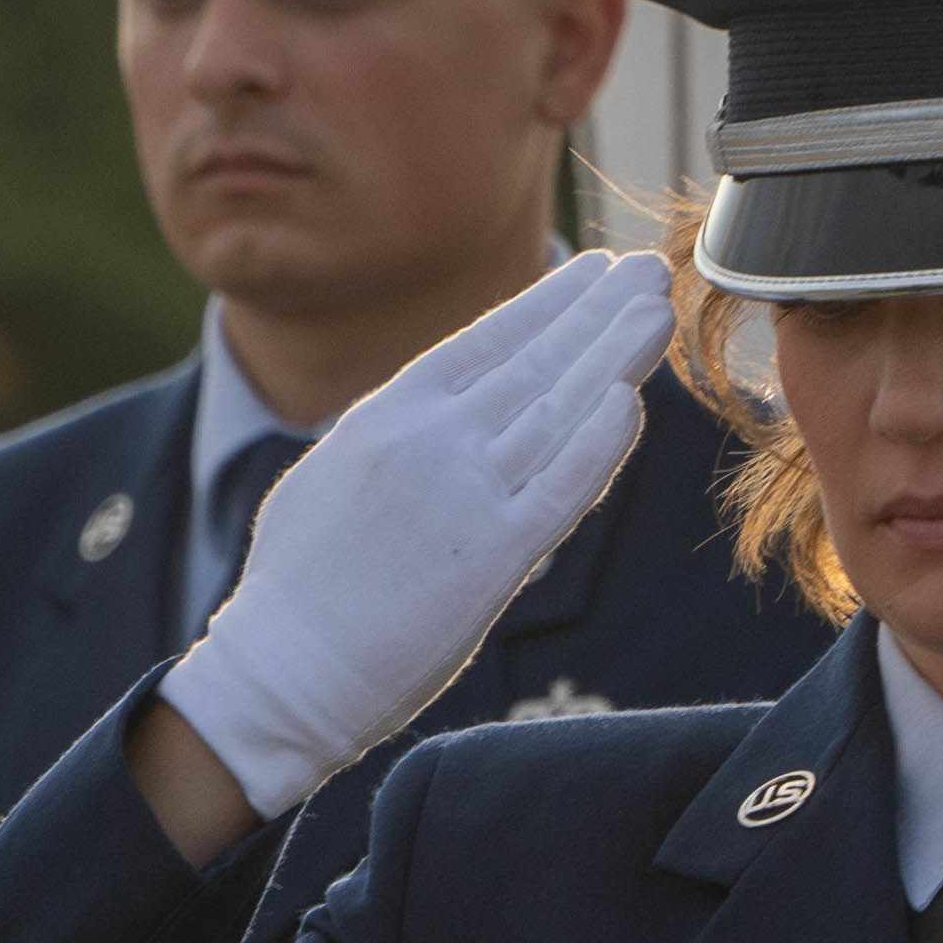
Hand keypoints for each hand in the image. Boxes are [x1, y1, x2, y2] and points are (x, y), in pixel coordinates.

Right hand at [157, 250, 677, 819]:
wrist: (284, 671)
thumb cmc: (298, 588)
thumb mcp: (334, 476)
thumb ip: (394, 440)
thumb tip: (434, 417)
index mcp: (386, 413)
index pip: (486, 340)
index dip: (547, 302)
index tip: (592, 273)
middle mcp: (431, 439)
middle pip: (534, 362)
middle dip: (597, 313)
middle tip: (649, 271)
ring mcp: (465, 494)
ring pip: (558, 411)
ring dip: (615, 358)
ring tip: (658, 315)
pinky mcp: (493, 558)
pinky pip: (563, 488)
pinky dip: (601, 443)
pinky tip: (633, 402)